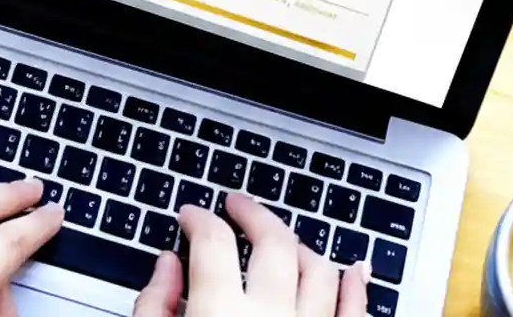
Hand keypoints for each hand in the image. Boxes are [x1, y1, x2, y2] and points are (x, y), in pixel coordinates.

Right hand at [134, 193, 368, 315]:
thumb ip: (154, 308)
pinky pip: (357, 313)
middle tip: (237, 206)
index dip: (199, 219)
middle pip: (275, 243)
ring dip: (303, 247)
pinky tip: (355, 271)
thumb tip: (165, 269)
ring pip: (321, 272)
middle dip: (255, 215)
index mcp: (219, 314)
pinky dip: (358, 287)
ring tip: (285, 239)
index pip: (212, 243)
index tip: (192, 215)